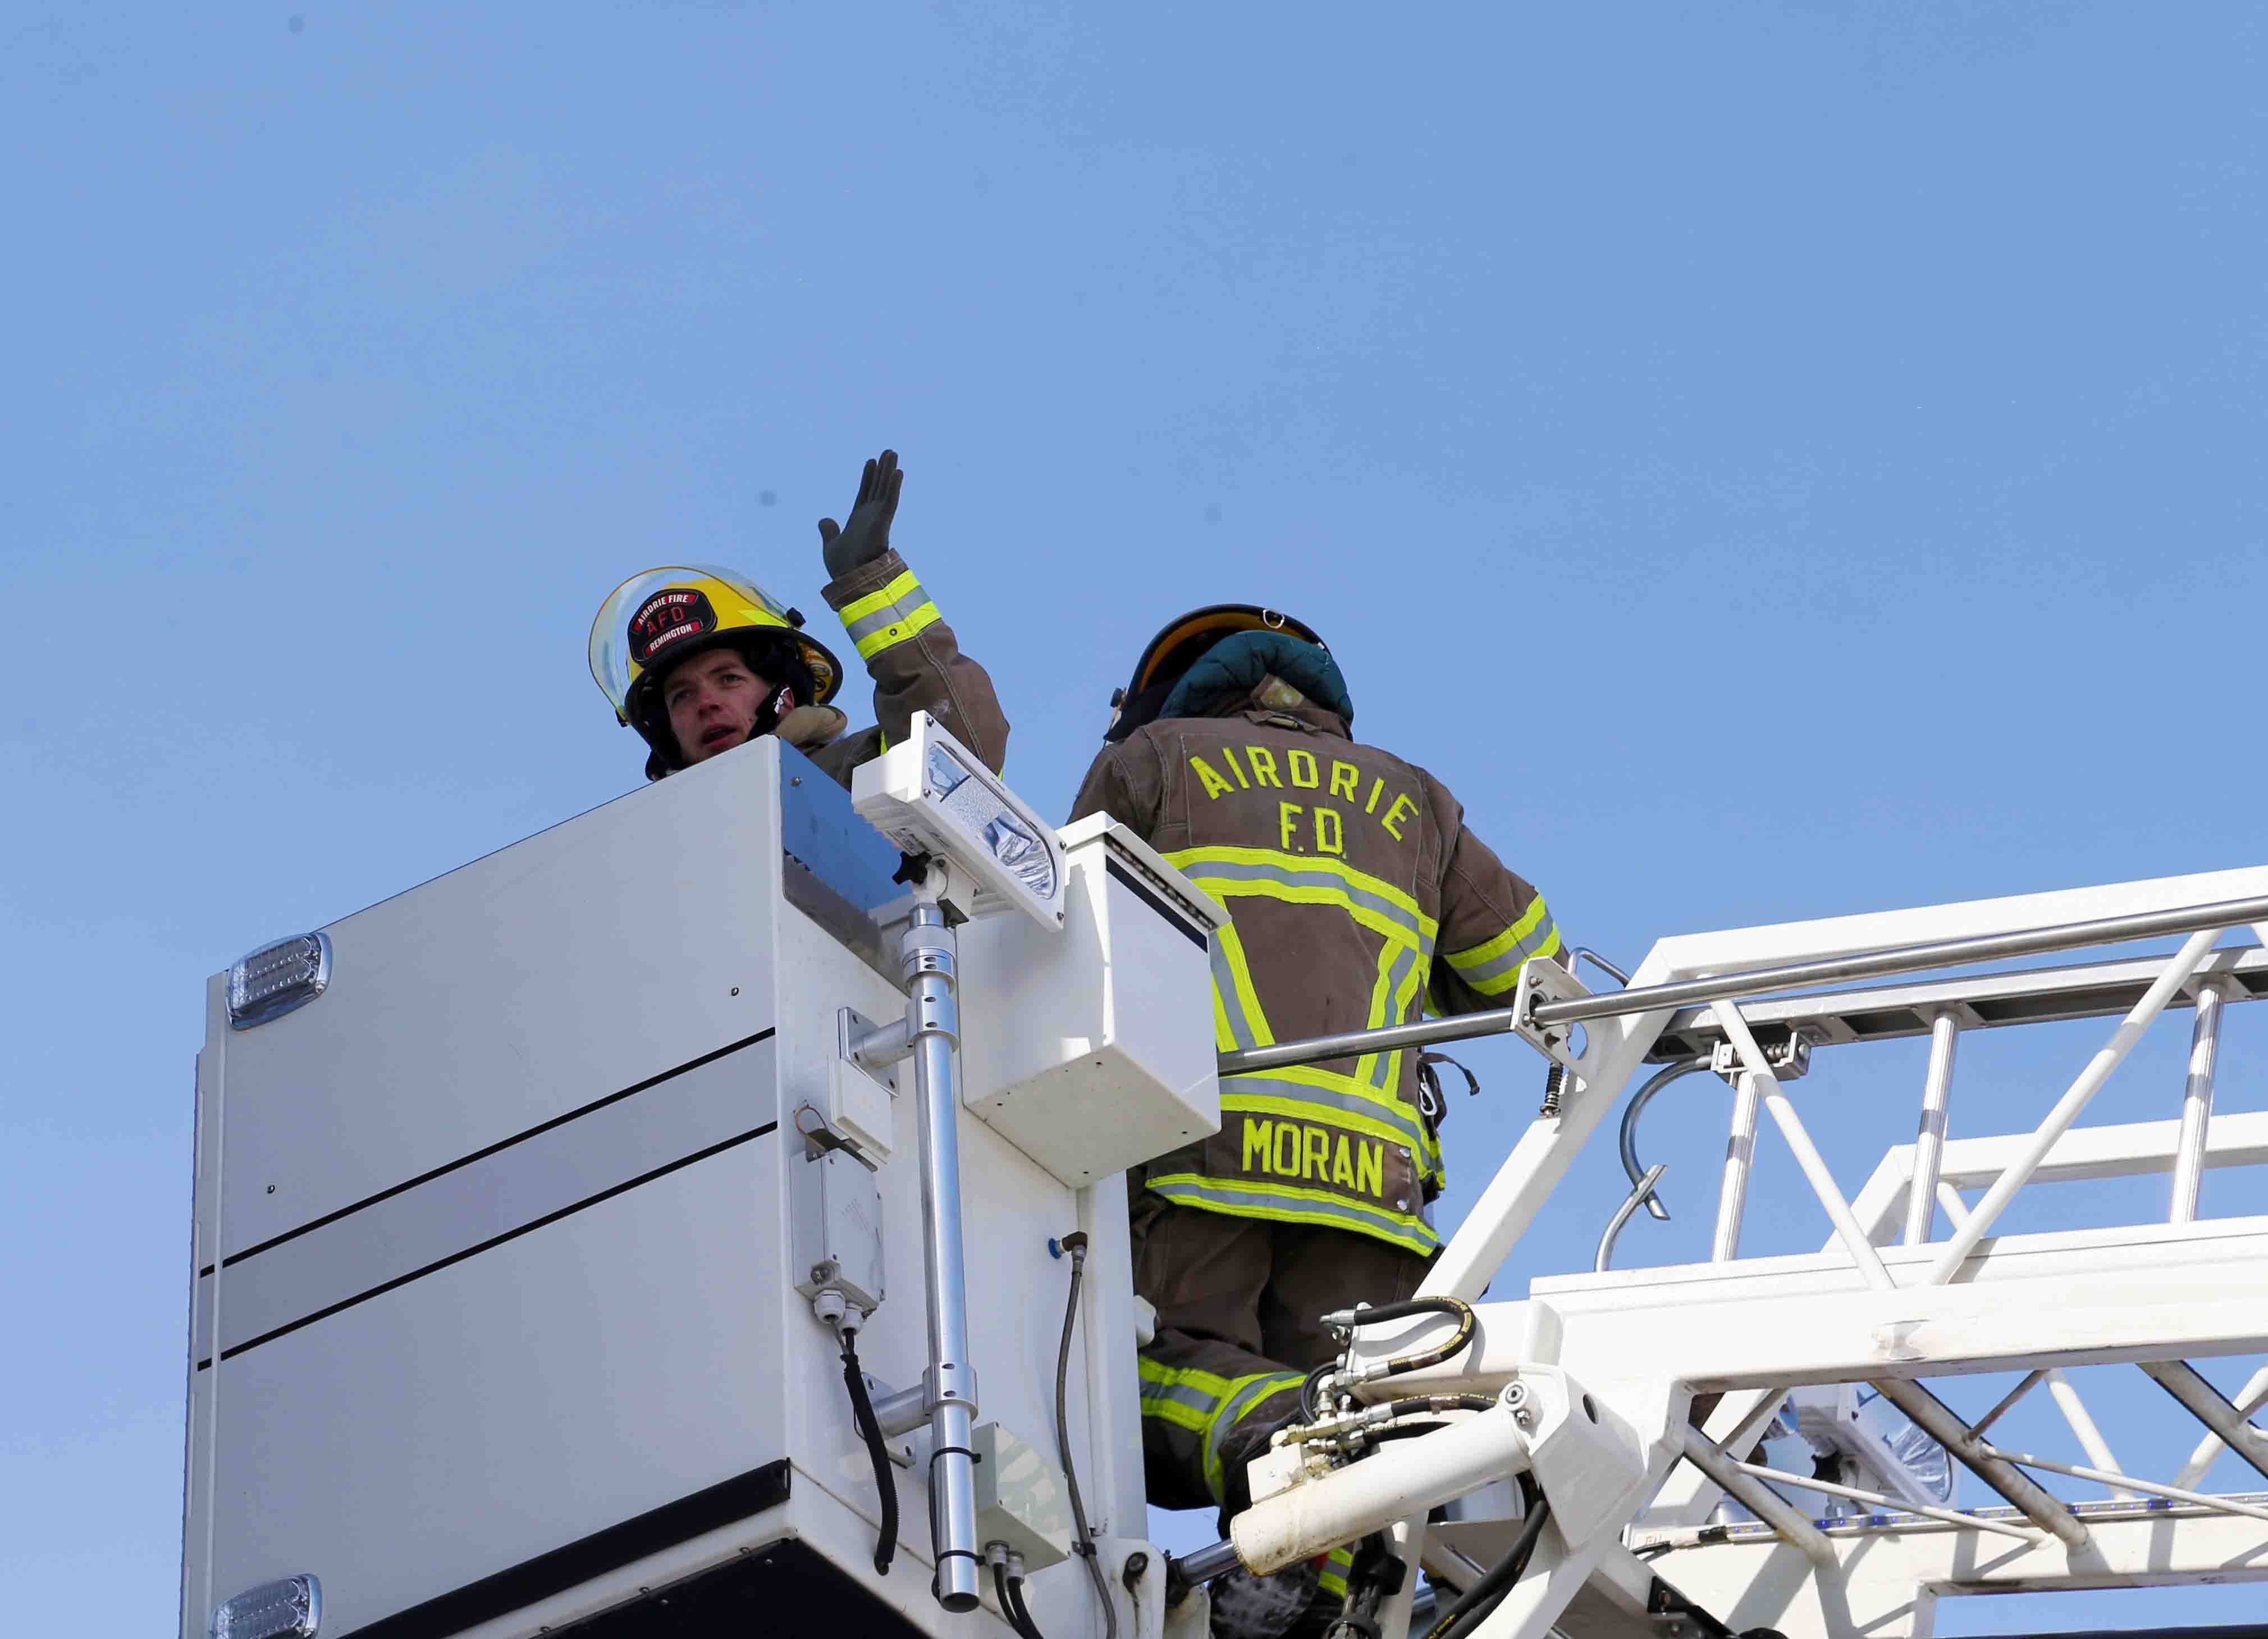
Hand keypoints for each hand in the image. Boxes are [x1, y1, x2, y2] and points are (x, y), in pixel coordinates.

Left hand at [817, 448, 903, 578]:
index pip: (865, 493)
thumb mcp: (831, 546)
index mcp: (859, 520)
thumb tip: (824, 519)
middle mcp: (870, 517)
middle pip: (878, 487)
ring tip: (892, 453)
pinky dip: (894, 487)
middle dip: (883, 469)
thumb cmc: (843, 569)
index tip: (871, 462)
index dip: (868, 477)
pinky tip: (898, 472)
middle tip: (888, 451)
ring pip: (886, 490)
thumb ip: (829, 531)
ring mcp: (878, 519)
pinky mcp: (883, 523)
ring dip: (890, 471)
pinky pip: (890, 502)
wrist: (849, 581)